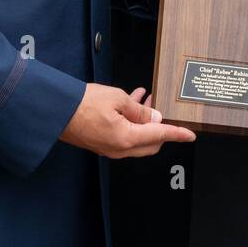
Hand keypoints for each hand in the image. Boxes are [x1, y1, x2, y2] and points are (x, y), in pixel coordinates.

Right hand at [59, 83, 194, 158]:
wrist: (56, 111)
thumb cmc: (84, 104)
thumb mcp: (118, 100)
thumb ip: (140, 111)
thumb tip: (155, 118)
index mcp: (127, 139)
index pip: (160, 135)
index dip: (177, 133)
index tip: (190, 134)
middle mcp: (120, 148)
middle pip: (151, 142)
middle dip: (160, 125)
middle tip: (160, 106)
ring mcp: (110, 148)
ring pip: (138, 138)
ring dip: (144, 120)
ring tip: (146, 98)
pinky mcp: (102, 143)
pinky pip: (124, 135)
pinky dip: (131, 121)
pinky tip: (131, 101)